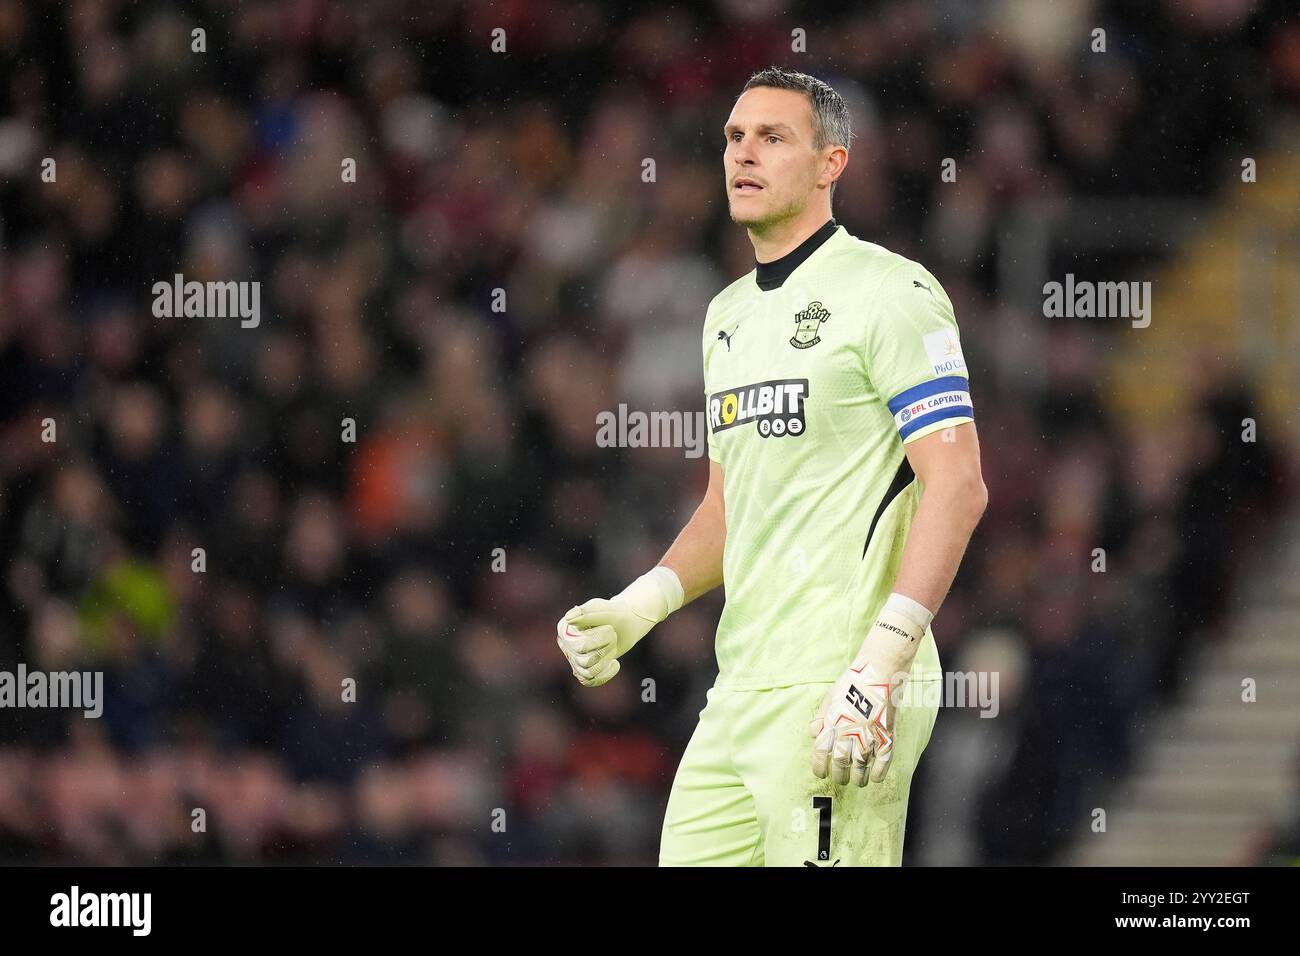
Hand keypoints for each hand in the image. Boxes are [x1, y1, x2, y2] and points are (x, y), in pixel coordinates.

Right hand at [556, 567, 682, 686]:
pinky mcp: (583, 669)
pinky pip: (590, 681)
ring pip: (588, 672)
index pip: (581, 646)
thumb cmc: (615, 614)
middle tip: (613, 636)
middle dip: (605, 649)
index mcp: (565, 628)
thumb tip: (568, 618)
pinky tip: (614, 663)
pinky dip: (605, 674)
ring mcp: (573, 658)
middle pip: (585, 661)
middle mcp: (565, 644)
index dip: (600, 641)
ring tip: (612, 645)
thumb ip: (586, 612)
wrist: (627, 623)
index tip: (609, 628)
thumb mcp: (604, 610)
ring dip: (607, 658)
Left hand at [809, 600, 927, 785]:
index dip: (819, 766)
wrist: (880, 668)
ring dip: (858, 778)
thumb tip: (813, 733)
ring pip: (861, 765)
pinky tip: (876, 778)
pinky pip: (883, 760)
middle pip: (841, 762)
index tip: (820, 773)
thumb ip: (821, 716)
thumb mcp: (831, 695)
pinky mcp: (887, 732)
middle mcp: (849, 730)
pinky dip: (879, 772)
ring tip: (857, 782)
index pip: (821, 752)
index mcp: (832, 721)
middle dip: (839, 775)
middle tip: (839, 780)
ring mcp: (869, 733)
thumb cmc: (853, 680)